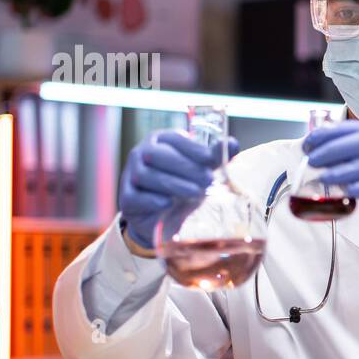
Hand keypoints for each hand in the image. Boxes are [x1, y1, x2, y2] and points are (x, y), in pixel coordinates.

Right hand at [118, 130, 237, 248]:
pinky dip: (152, 200)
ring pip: (147, 176)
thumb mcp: (200, 171)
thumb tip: (233, 143)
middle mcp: (141, 154)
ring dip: (174, 184)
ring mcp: (130, 175)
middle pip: (158, 156)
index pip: (175, 140)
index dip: (194, 150)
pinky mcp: (126, 198)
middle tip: (209, 180)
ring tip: (196, 193)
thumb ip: (215, 157)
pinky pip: (136, 197)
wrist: (162, 218)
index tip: (212, 160)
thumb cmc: (182, 186)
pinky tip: (168, 203)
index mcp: (161, 140)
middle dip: (186, 168)